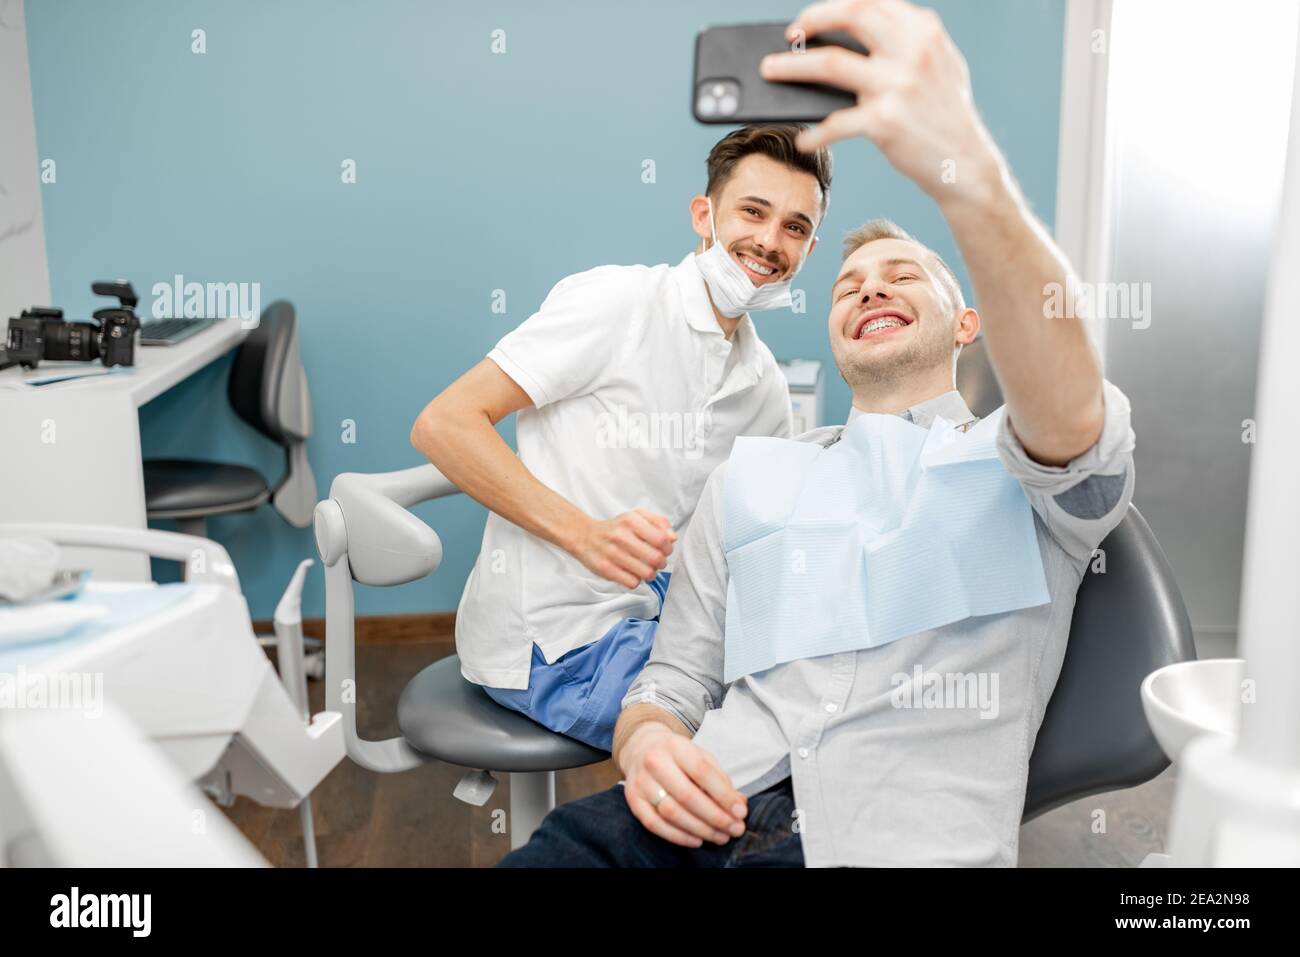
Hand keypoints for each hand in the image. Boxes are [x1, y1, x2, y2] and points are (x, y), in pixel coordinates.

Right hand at [573, 508, 675, 588]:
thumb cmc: (616, 528)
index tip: (665, 550)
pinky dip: (637, 580)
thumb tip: (672, 538)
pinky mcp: (605, 569)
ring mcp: (612, 554)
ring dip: (651, 574)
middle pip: (656, 558)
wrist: (585, 536)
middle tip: (657, 562)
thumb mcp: (636, 517)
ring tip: (646, 569)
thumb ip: (659, 523)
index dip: (668, 548)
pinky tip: (632, 573)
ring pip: (646, 573)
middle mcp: (621, 536)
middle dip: (662, 563)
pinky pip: (633, 582)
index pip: (662, 539)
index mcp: (631, 520)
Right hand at [619, 724, 747, 846]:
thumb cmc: (677, 755)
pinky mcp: (633, 800)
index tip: (741, 811)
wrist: (641, 747)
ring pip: (671, 812)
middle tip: (734, 829)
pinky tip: (697, 840)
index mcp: (676, 746)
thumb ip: (720, 779)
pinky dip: (678, 836)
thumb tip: (739, 805)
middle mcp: (655, 762)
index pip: (702, 772)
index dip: (724, 795)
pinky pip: (654, 824)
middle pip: (687, 795)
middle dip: (715, 817)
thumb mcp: (700, 756)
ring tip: (720, 836)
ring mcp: (641, 782)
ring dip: (700, 829)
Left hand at [760, 0, 1007, 204]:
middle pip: (850, 15)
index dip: (832, 6)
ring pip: (829, 63)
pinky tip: (804, 139)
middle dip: (811, 20)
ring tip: (770, 71)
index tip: (810, 19)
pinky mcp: (886, 121)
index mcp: (924, 30)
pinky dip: (814, 132)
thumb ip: (906, 42)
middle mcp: (912, 50)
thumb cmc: (943, 115)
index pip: (870, 2)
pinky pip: (835, 123)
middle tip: (788, 37)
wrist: (967, 163)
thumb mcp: (937, 64)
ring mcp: (898, 84)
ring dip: (791, 66)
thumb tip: (849, 35)